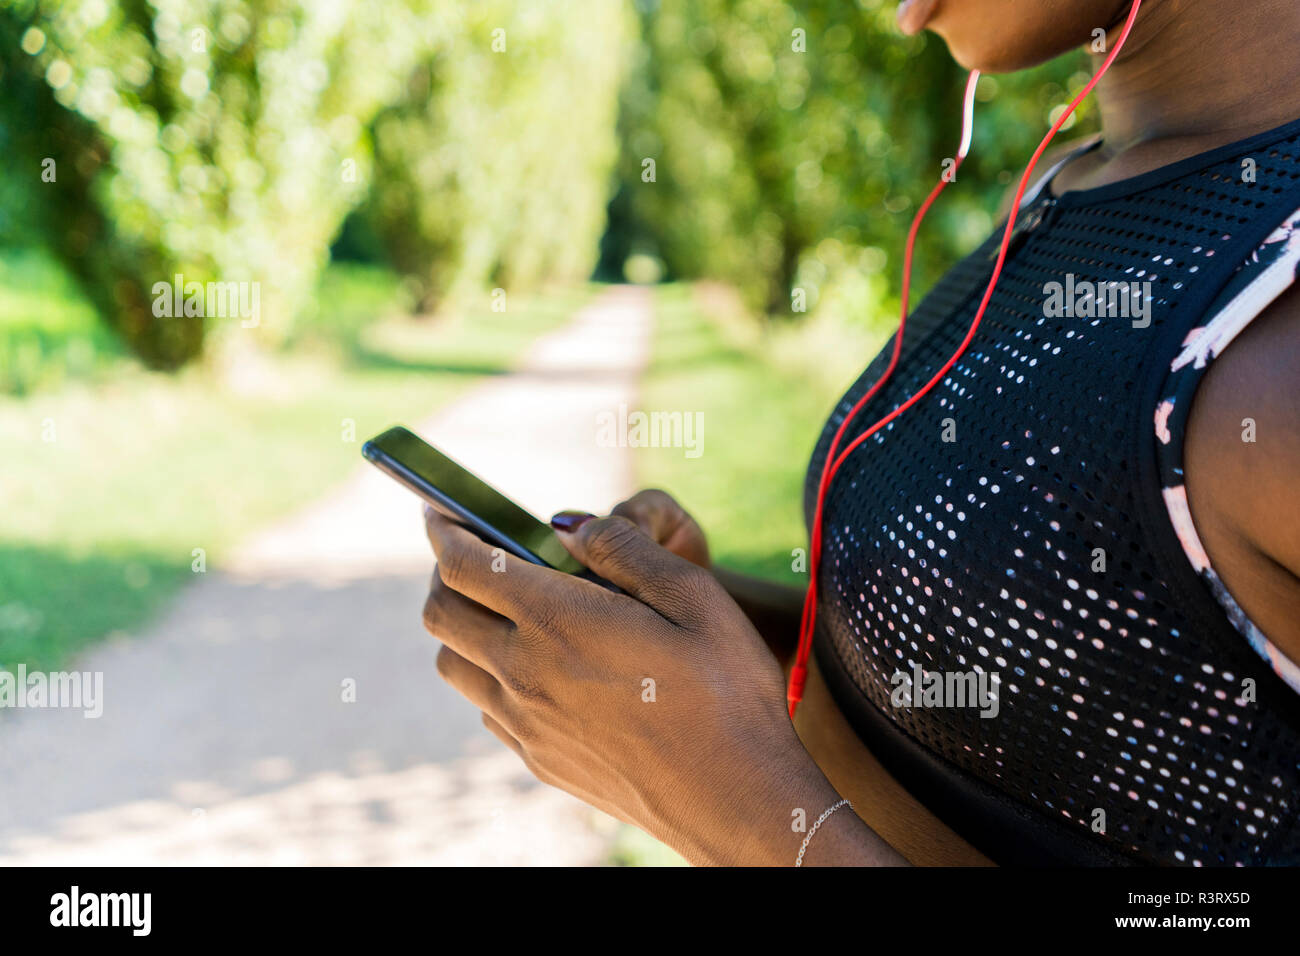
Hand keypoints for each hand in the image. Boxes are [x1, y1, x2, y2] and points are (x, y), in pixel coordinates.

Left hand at [421, 502, 848, 863]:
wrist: (734, 799)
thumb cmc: (725, 692)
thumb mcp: (693, 595)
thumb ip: (624, 548)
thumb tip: (570, 525)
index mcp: (557, 622)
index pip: (464, 565)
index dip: (442, 529)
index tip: (438, 511)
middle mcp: (525, 673)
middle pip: (440, 613)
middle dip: (444, 573)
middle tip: (471, 555)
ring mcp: (526, 723)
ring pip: (453, 664)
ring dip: (461, 628)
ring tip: (500, 611)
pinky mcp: (539, 760)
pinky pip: (486, 708)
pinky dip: (490, 675)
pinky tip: (535, 668)